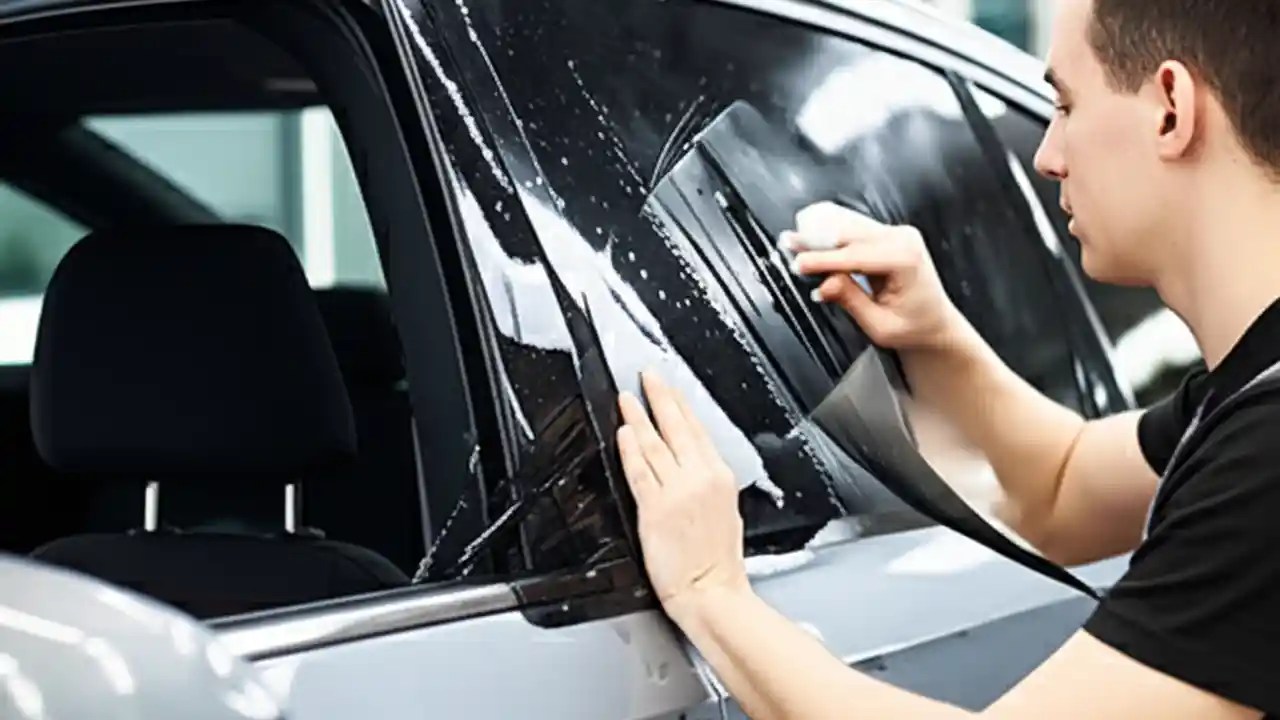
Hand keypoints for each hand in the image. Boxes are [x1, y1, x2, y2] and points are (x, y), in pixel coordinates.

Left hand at [617, 371, 750, 621]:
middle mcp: (700, 478)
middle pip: (676, 428)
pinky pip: (639, 471)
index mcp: (720, 477)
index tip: (669, 388)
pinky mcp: (655, 508)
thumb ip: (710, 485)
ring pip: (654, 444)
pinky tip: (623, 433)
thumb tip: (696, 467)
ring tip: (627, 399)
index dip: (680, 405)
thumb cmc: (719, 563)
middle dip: (660, 397)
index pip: (697, 431)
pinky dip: (630, 449)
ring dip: (638, 417)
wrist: (712, 592)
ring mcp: (676, 491)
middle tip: (647, 375)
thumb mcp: (728, 513)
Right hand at [783, 201, 964, 350]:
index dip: (823, 259)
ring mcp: (897, 234)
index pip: (855, 256)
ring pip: (849, 227)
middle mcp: (904, 240)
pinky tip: (810, 237)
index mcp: (906, 260)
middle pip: (850, 234)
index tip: (799, 263)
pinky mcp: (888, 235)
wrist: (935, 323)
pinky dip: (831, 235)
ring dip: (820, 234)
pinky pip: (855, 229)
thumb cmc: (914, 327)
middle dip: (816, 240)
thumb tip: (824, 284)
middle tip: (787, 243)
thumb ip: (852, 301)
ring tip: (793, 238)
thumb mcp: (880, 325)